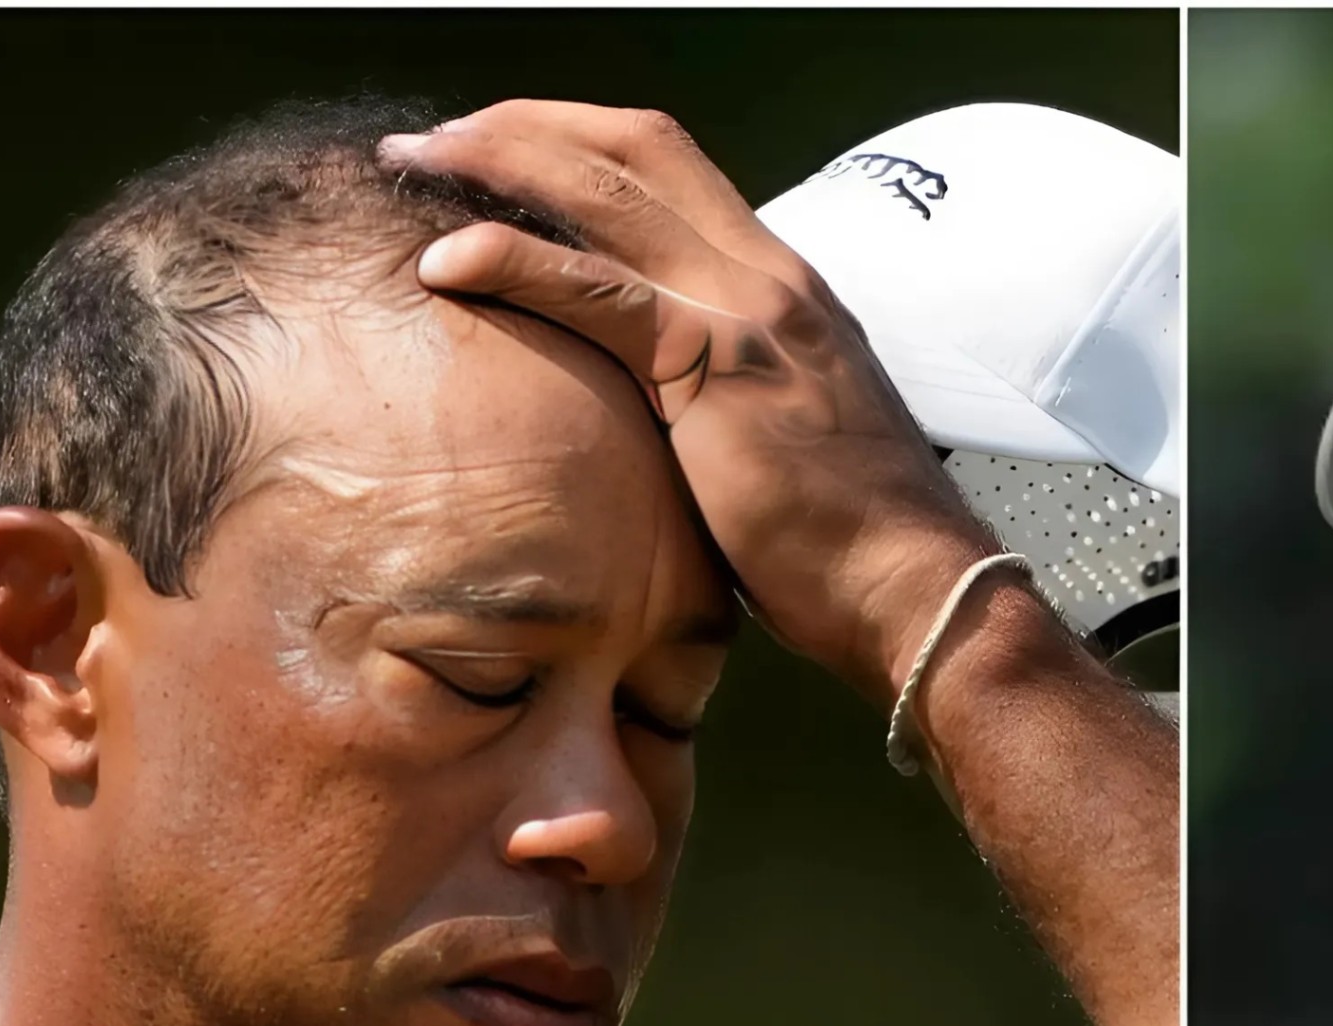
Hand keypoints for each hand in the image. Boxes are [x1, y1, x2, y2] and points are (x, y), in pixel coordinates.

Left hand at [379, 101, 996, 704]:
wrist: (915, 592)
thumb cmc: (852, 548)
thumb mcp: (784, 443)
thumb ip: (725, 401)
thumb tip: (661, 424)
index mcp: (787, 291)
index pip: (675, 172)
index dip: (580, 146)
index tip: (507, 160)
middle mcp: (771, 278)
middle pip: (635, 147)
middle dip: (526, 125)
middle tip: (440, 142)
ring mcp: (746, 312)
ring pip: (606, 191)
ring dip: (499, 162)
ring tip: (417, 165)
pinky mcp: (716, 367)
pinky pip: (594, 290)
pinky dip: (510, 261)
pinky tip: (444, 262)